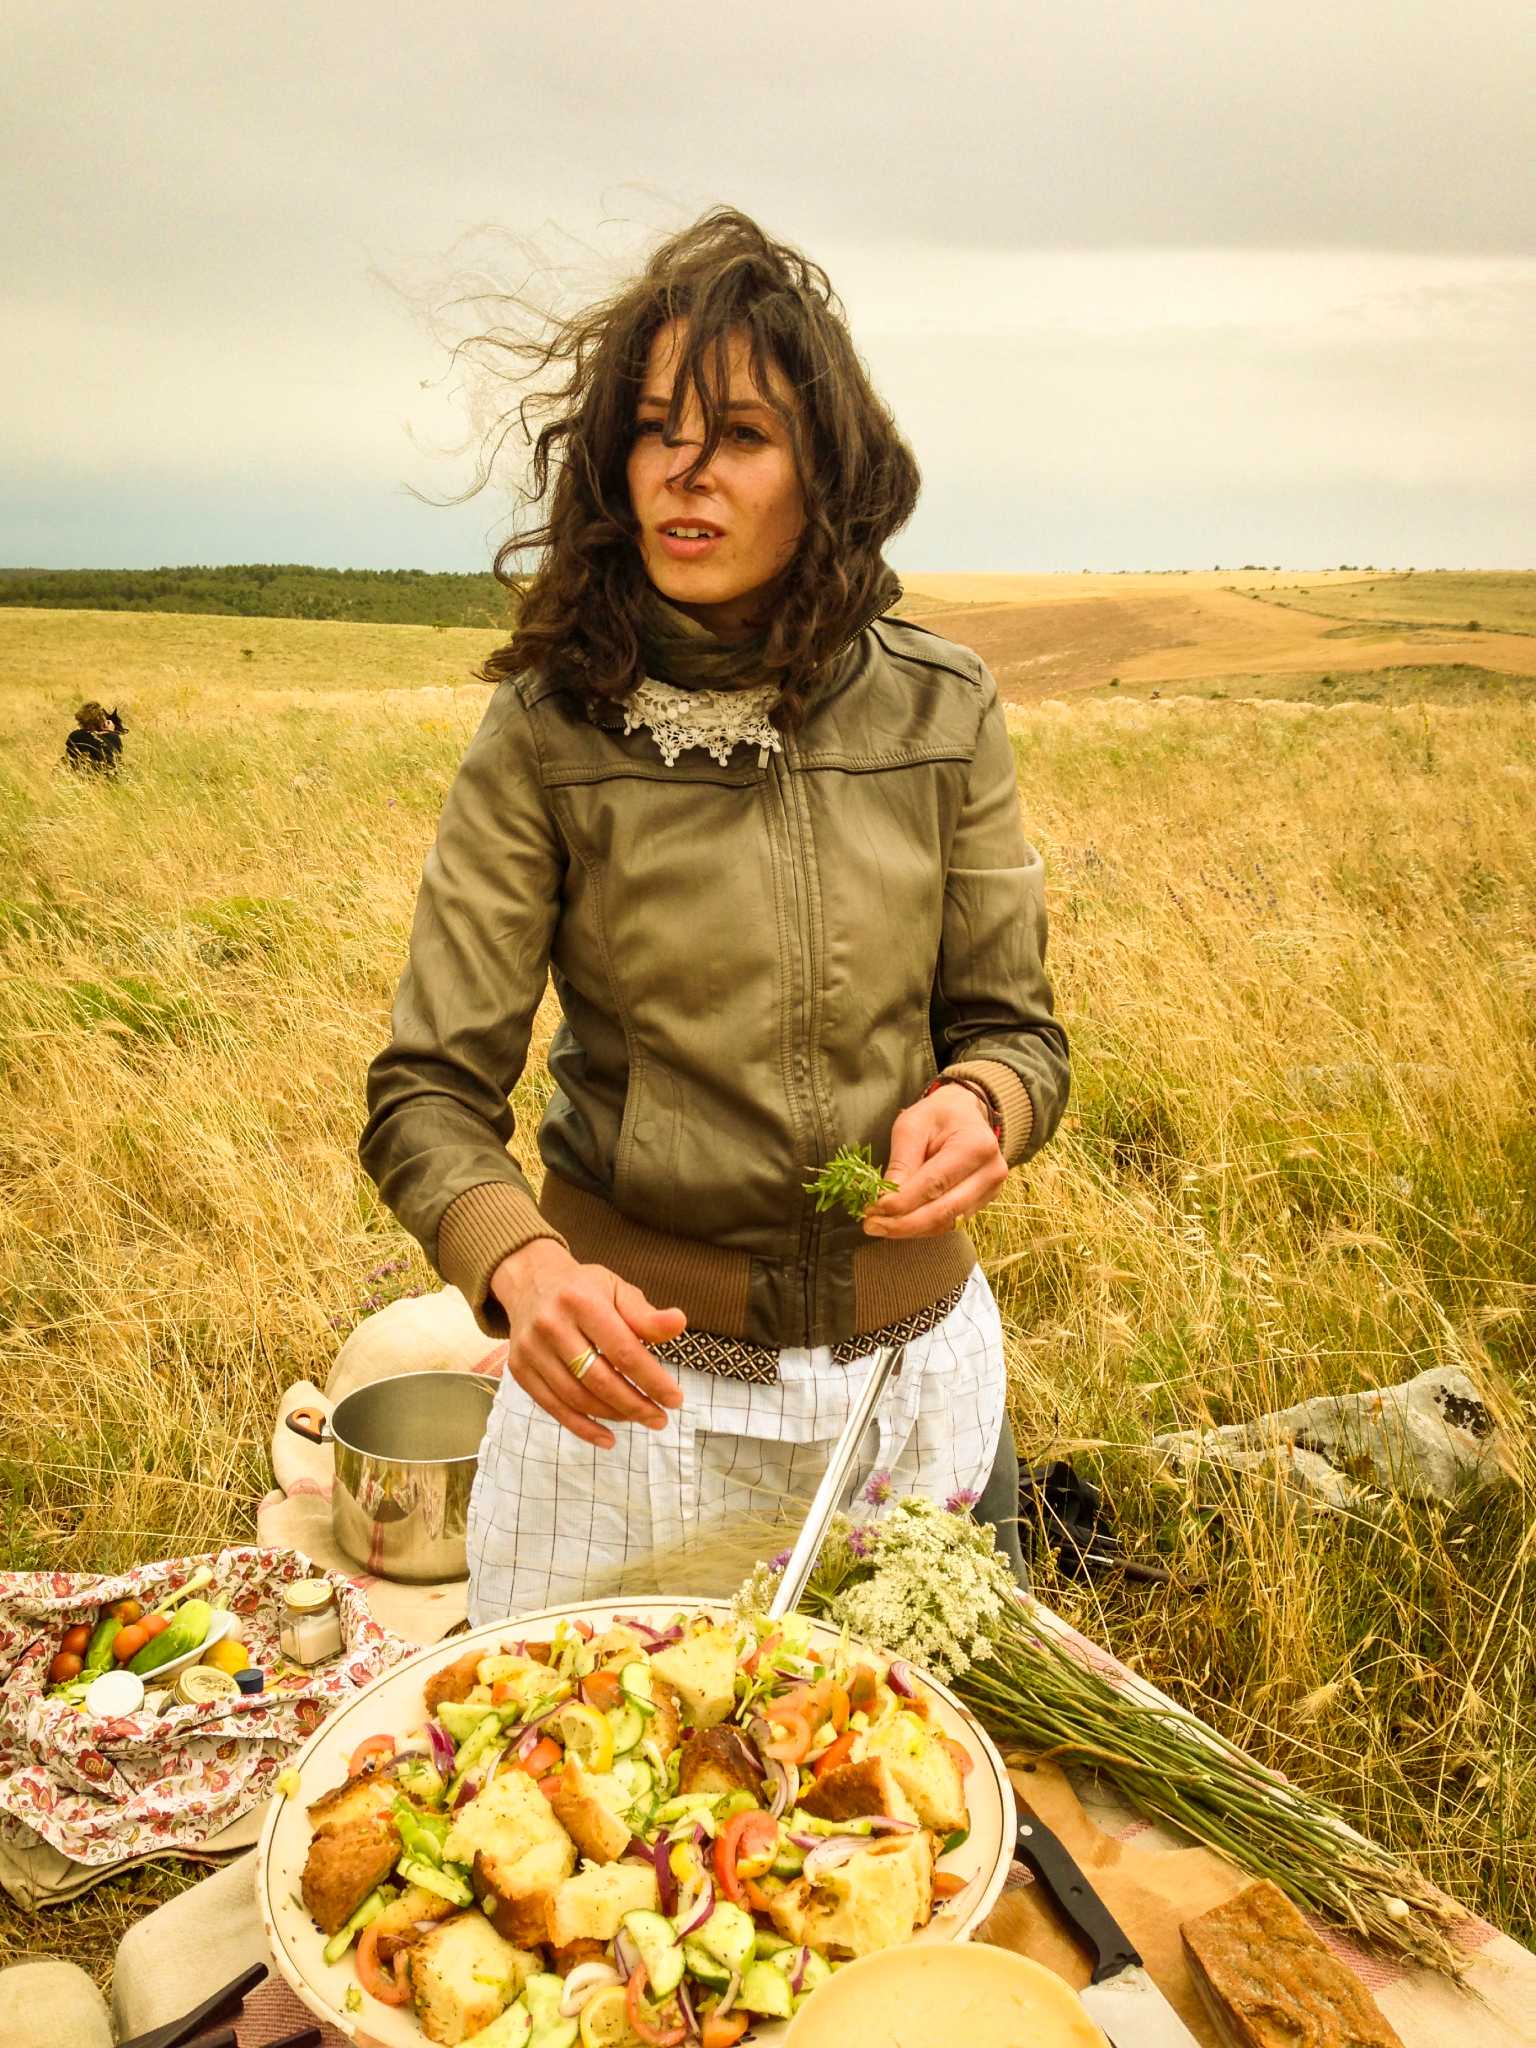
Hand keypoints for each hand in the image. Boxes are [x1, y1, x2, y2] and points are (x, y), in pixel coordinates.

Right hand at [489, 1239, 685, 1448]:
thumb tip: (679, 1323)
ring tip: (639, 1419)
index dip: (651, 1379)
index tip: (674, 1399)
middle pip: (598, 1379)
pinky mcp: (520, 1369)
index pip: (623, 1350)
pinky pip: (552, 1407)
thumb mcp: (616, 1289)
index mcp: (581, 1301)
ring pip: (576, 1397)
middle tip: (660, 1418)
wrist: (531, 1282)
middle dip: (634, 1404)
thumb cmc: (583, 1288)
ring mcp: (531, 1350)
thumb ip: (645, 1314)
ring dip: (612, 1415)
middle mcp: (551, 1325)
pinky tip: (606, 1437)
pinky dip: (581, 1427)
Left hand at [862, 1084, 1006, 1238]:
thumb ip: (901, 1162)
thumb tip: (886, 1200)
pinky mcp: (983, 1203)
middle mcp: (990, 1172)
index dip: (903, 1202)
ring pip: (946, 1222)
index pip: (936, 1183)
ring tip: (879, 1226)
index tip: (872, 1209)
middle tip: (871, 1225)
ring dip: (910, 1229)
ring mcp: (991, 1190)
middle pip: (944, 1210)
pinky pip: (949, 1223)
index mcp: (976, 1145)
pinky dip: (922, 1227)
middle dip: (904, 1223)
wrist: (964, 1115)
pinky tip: (898, 1224)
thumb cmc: (936, 1116)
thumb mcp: (912, 1125)